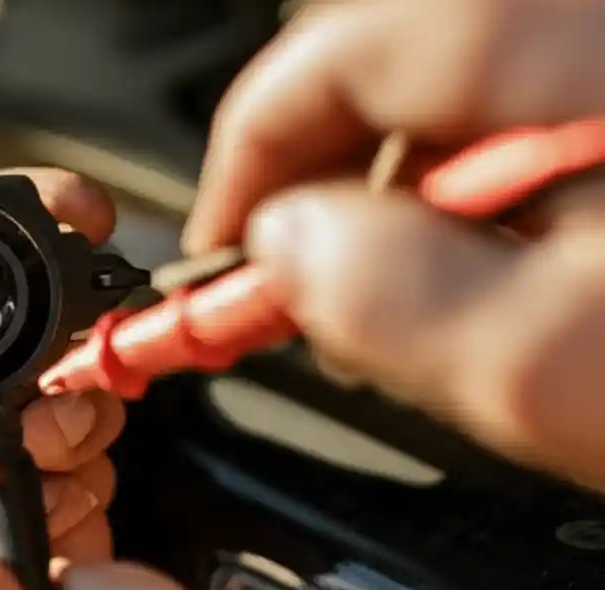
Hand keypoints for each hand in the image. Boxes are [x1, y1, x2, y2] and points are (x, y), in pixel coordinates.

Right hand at [184, 0, 604, 486]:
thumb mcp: (561, 362)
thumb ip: (388, 296)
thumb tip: (284, 248)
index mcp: (559, 45)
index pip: (314, 64)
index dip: (237, 174)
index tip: (216, 262)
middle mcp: (580, 25)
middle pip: (378, 77)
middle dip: (323, 191)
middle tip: (315, 297)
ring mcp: (602, 57)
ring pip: (451, 99)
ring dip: (406, 197)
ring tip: (433, 300)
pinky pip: (519, 116)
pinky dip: (482, 191)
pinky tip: (521, 265)